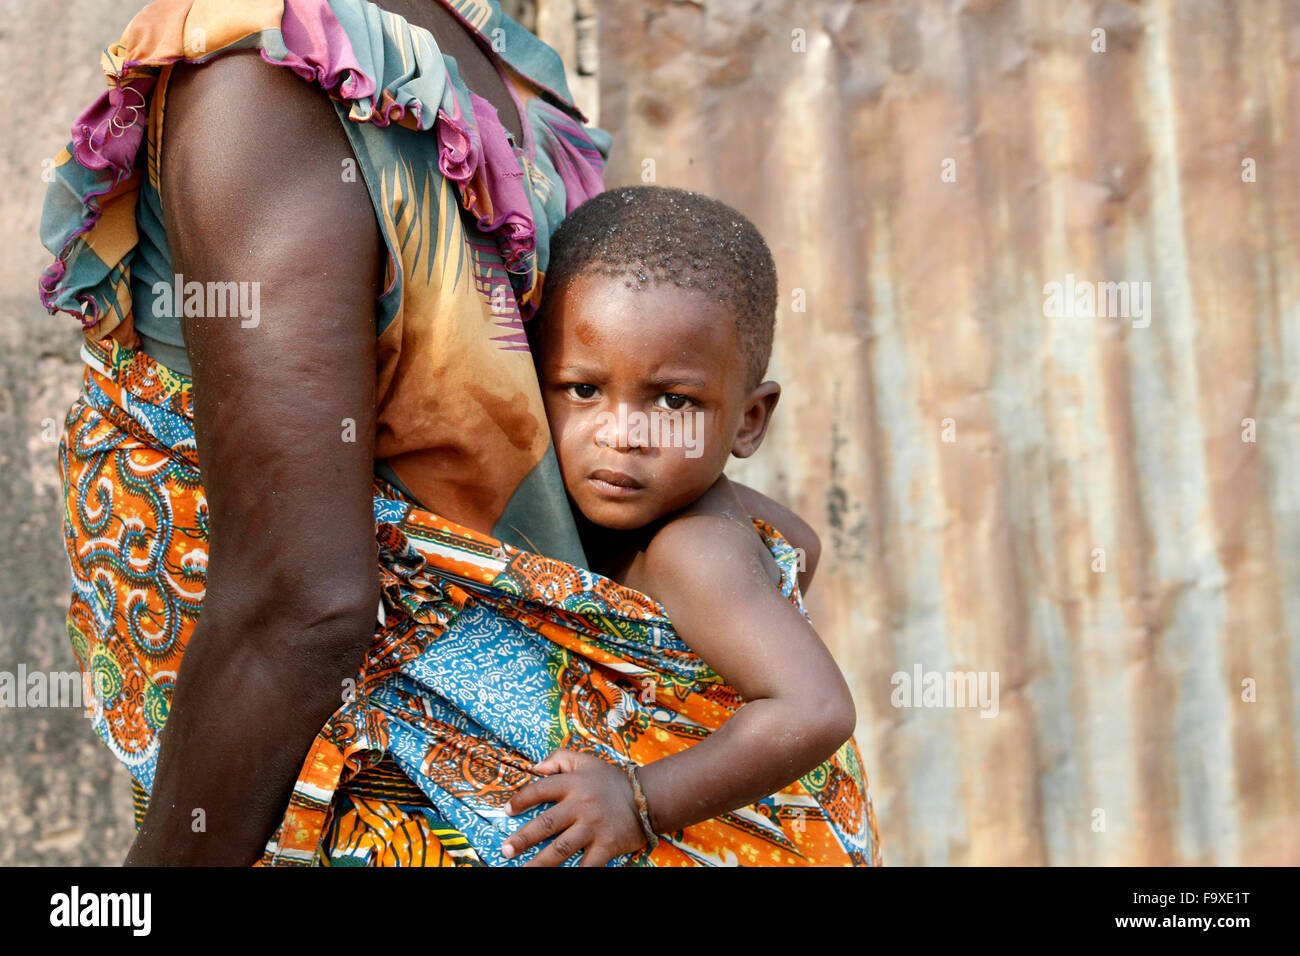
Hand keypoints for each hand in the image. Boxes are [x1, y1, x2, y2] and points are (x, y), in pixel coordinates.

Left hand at [501, 749, 647, 866]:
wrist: (648, 798)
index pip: (540, 790)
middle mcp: (581, 806)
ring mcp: (593, 827)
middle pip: (546, 824)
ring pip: (561, 848)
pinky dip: (575, 874)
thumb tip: (535, 767)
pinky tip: (561, 878)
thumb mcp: (586, 761)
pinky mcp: (606, 846)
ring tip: (524, 871)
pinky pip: (587, 865)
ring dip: (540, 862)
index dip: (521, 800)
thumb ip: (559, 758)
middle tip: (506, 849)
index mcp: (573, 784)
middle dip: (523, 838)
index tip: (507, 811)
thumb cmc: (612, 781)